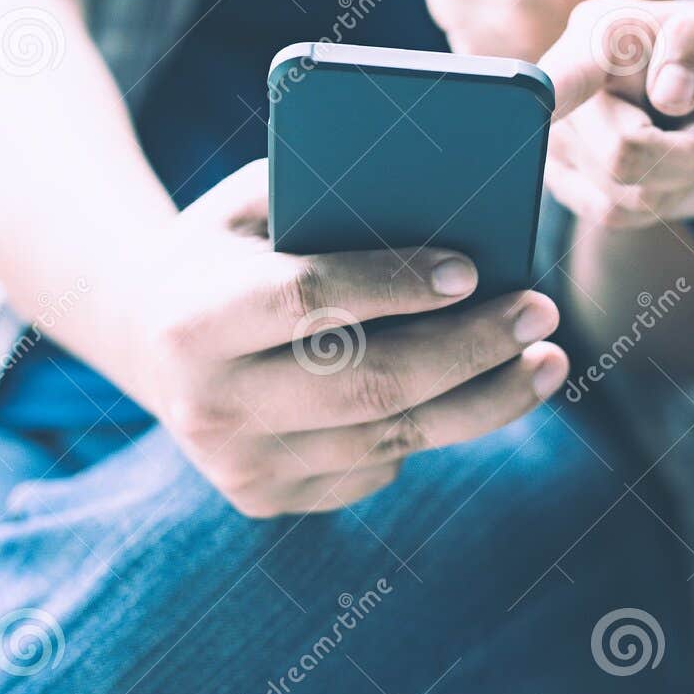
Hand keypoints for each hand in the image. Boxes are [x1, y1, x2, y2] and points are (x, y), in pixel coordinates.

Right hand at [117, 161, 568, 516]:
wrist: (146, 343)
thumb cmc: (223, 251)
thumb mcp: (247, 203)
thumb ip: (321, 194)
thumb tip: (443, 197)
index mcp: (195, 318)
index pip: (310, 299)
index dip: (395, 284)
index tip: (473, 269)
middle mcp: (211, 405)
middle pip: (369, 383)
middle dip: (470, 348)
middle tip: (539, 313)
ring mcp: (240, 465)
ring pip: (391, 436)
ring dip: (484, 402)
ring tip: (547, 362)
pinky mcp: (269, 500)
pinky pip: (377, 465)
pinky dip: (432, 426)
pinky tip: (472, 392)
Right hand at [538, 0, 693, 230]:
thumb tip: (665, 92)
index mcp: (612, 26)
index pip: (580, 60)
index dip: (561, 84)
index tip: (542, 98)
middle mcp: (571, 74)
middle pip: (620, 149)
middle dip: (682, 154)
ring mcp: (560, 128)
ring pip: (618, 186)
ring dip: (673, 179)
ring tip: (681, 142)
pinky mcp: (561, 177)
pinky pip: (611, 212)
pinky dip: (655, 201)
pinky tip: (661, 168)